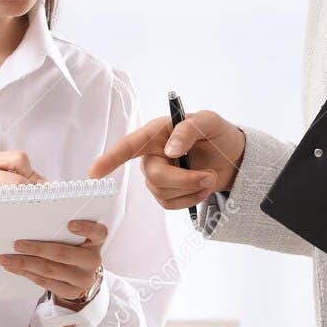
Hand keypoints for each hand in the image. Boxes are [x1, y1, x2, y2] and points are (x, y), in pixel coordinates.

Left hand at [0, 220, 105, 308]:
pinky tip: (15, 268)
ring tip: (6, 259)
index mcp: (96, 242)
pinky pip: (45, 282)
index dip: (86, 228)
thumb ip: (62, 232)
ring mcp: (83, 279)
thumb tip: (30, 222)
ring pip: (49, 270)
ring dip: (24, 264)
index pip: (98, 232)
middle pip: (62, 253)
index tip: (70, 224)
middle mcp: (93, 260)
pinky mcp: (71, 292)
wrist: (81, 277)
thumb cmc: (74, 250)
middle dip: (36, 249)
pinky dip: (27, 274)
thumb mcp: (76, 239)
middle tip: (16, 244)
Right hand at [88, 109, 245, 211]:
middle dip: (183, 181)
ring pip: (163, 193)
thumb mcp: (209, 122)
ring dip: (192, 189)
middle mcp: (152, 154)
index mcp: (157, 133)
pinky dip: (191, 199)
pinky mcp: (167, 192)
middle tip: (209, 176)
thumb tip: (171, 150)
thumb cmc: (217, 133)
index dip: (110, 159)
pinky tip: (203, 187)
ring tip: (210, 177)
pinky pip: (171, 204)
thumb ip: (188, 130)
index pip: (129, 146)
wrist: (231, 156)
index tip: (94, 172)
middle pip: (154, 177)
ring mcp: (158, 175)